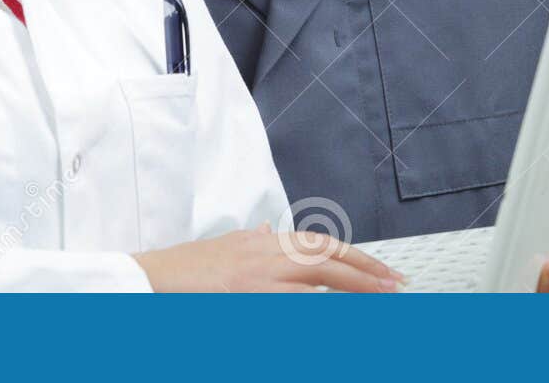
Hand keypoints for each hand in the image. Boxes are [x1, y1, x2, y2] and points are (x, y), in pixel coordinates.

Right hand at [132, 222, 406, 292]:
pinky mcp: (250, 296)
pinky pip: (297, 305)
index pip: (321, 245)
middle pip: (328, 258)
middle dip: (367, 271)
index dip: (356, 257)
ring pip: (319, 279)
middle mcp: (266, 254)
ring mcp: (259, 277)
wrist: (151, 280)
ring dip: (354, 290)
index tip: (382, 271)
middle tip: (396, 285)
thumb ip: (252, 242)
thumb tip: (269, 233)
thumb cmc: (185, 270)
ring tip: (382, 300)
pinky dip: (321, 310)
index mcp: (263, 242)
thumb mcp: (224, 247)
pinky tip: (341, 316)